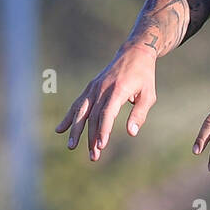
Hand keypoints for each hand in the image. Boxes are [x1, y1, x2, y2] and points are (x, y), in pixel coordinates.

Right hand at [56, 46, 157, 161]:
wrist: (134, 53)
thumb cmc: (144, 77)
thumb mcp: (148, 95)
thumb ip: (139, 114)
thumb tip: (131, 133)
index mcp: (117, 90)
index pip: (107, 113)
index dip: (103, 130)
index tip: (101, 146)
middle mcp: (102, 89)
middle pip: (93, 116)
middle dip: (91, 137)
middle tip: (93, 156)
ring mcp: (94, 88)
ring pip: (81, 111)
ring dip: (76, 130)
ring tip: (71, 146)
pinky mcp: (90, 88)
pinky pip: (77, 104)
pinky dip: (68, 117)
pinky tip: (60, 130)